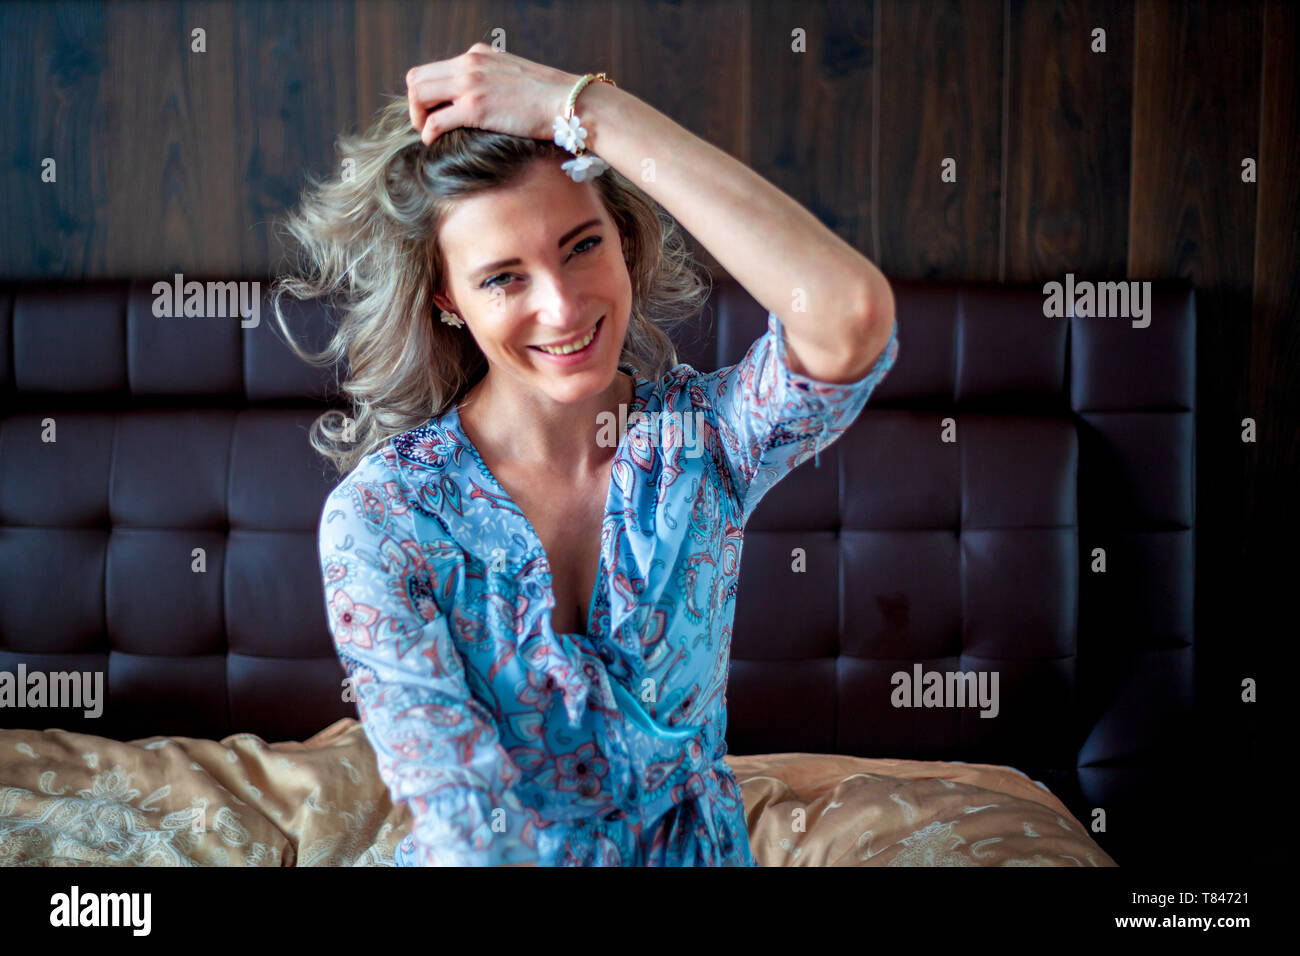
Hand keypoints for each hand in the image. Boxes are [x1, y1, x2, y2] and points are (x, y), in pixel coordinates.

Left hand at [405, 43, 576, 145]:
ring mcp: (470, 85)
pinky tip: (433, 143)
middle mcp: (469, 64)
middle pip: (417, 78)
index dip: (426, 92)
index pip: (433, 68)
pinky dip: (428, 134)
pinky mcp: (476, 108)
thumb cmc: (548, 98)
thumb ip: (492, 80)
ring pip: (419, 96)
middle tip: (425, 124)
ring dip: (418, 118)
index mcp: (477, 55)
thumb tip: (483, 99)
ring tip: (429, 134)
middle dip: (415, 104)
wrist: (568, 101)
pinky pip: (435, 122)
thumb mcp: (513, 76)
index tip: (434, 111)